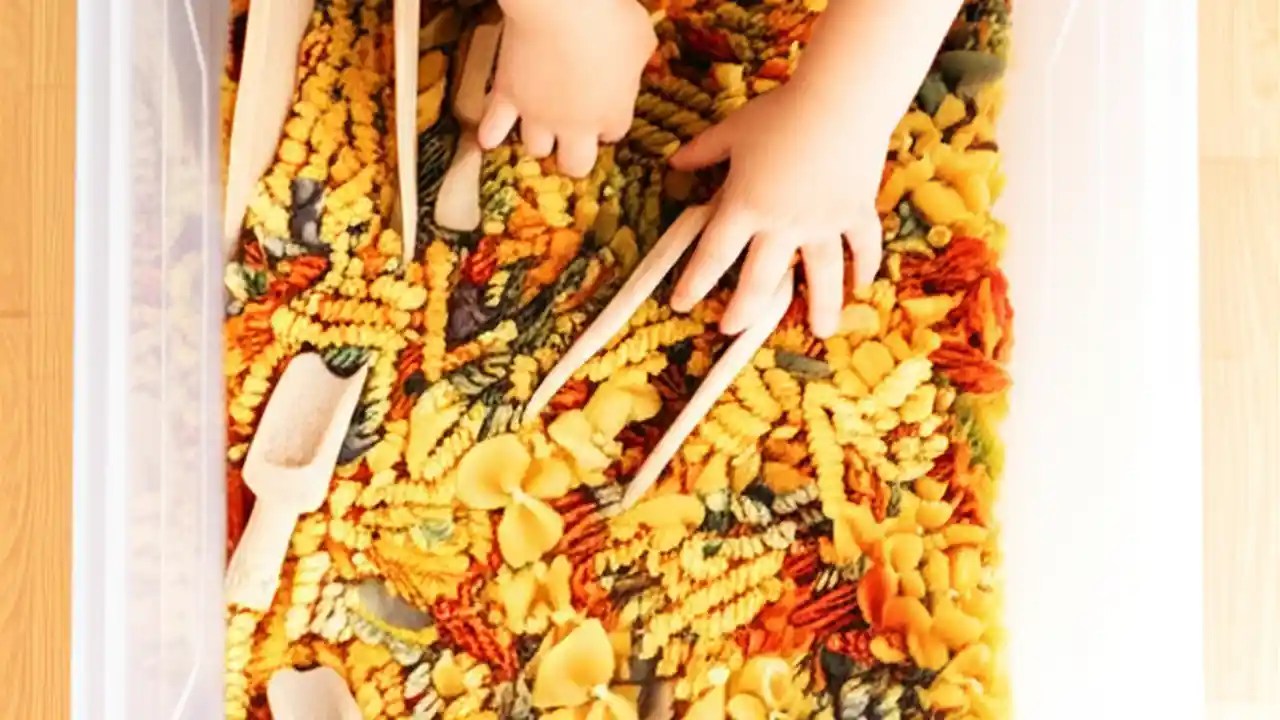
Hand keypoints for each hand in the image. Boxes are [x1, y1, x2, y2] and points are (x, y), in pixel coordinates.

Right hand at [479, 0, 655, 177]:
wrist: (560, 7)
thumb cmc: (609, 20)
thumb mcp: (640, 40)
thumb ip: (635, 62)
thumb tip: (630, 64)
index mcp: (612, 114)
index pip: (613, 134)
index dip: (608, 123)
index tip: (605, 106)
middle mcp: (575, 126)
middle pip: (575, 164)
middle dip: (575, 156)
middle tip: (573, 140)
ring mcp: (538, 114)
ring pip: (536, 149)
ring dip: (539, 139)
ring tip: (538, 125)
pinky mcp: (507, 97)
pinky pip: (494, 126)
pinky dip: (492, 133)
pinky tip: (489, 139)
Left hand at [669, 80, 888, 338]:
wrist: (841, 100)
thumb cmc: (781, 112)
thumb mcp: (733, 130)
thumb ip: (703, 152)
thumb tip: (672, 162)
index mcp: (746, 206)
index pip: (714, 254)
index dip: (694, 282)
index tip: (679, 304)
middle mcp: (783, 224)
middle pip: (760, 279)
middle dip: (744, 309)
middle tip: (730, 329)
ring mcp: (824, 223)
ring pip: (821, 276)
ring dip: (822, 308)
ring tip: (822, 334)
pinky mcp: (856, 212)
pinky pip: (861, 245)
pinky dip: (865, 265)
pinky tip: (863, 286)